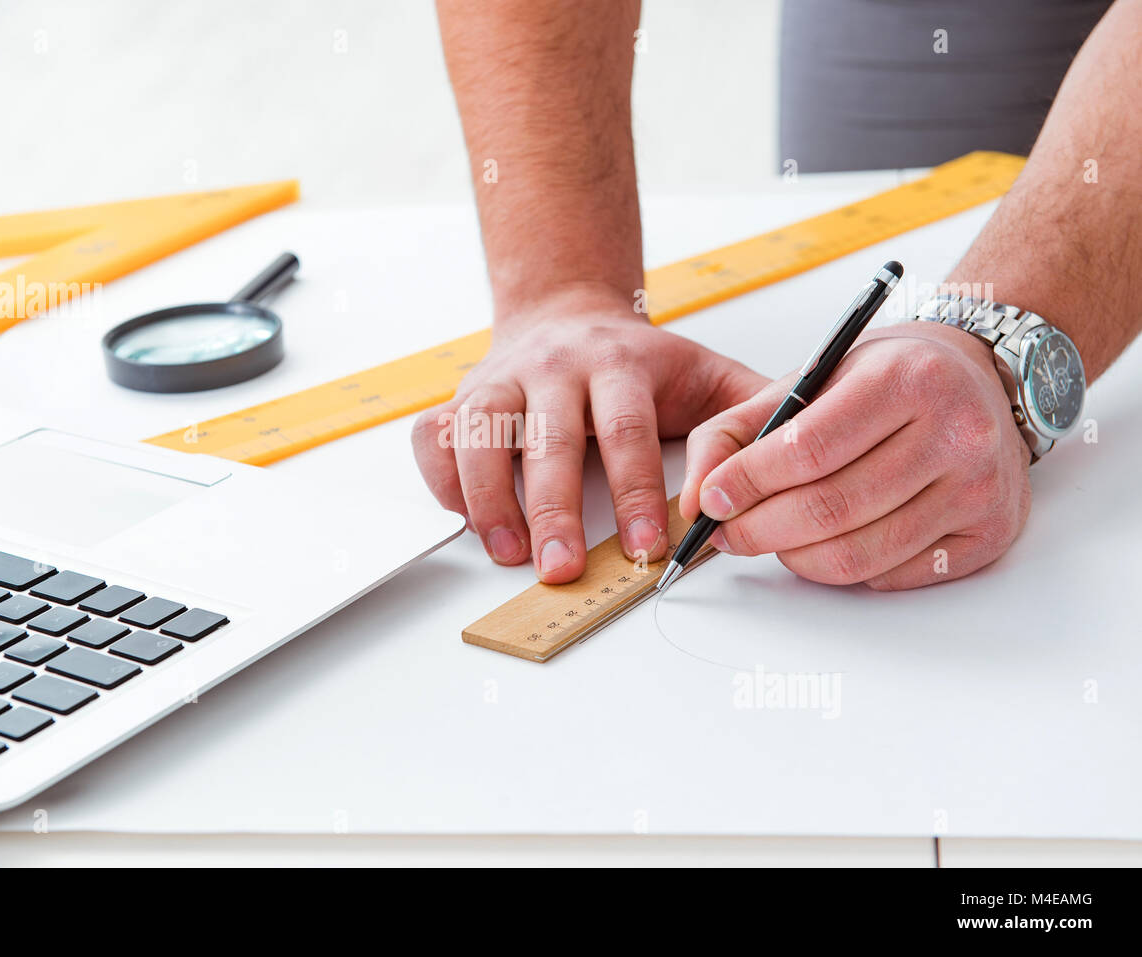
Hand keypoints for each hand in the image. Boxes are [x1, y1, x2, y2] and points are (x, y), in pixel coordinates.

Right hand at [412, 288, 767, 582]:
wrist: (565, 311)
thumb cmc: (638, 360)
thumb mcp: (705, 372)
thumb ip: (749, 411)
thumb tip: (795, 455)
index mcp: (619, 362)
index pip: (625, 430)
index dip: (634, 494)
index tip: (644, 549)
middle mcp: (552, 367)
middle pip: (548, 442)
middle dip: (555, 512)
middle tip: (562, 571)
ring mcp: (500, 381)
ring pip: (480, 438)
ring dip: (490, 501)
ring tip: (509, 555)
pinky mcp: (461, 398)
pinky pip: (434, 438)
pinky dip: (443, 481)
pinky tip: (466, 519)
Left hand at [679, 321, 1032, 589]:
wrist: (978, 379)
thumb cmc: (886, 378)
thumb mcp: (809, 377)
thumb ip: (739, 428)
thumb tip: (699, 497)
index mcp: (905, 379)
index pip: (808, 450)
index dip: (748, 483)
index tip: (713, 501)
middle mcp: (955, 431)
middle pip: (830, 509)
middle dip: (759, 530)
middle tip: (729, 533)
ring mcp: (979, 488)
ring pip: (859, 555)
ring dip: (796, 557)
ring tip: (773, 539)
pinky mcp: (988, 534)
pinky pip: (893, 576)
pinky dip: (845, 570)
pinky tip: (829, 544)